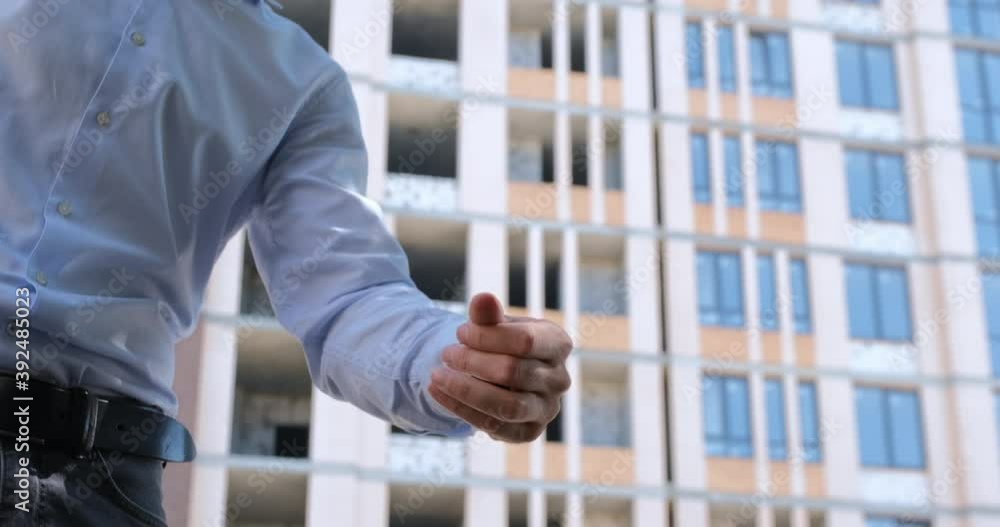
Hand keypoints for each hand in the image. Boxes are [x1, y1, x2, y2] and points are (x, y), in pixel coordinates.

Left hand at [429, 292, 572, 442]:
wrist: (501, 374)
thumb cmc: (501, 343)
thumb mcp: (495, 325)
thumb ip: (488, 314)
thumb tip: (482, 299)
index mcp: (558, 344)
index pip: (525, 341)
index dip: (487, 336)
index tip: (460, 332)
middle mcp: (559, 379)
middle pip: (513, 371)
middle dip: (472, 362)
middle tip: (446, 353)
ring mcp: (546, 409)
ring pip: (506, 405)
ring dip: (465, 390)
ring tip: (437, 375)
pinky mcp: (528, 432)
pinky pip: (494, 425)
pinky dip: (461, 409)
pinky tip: (438, 392)